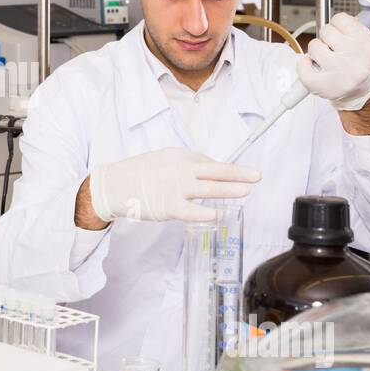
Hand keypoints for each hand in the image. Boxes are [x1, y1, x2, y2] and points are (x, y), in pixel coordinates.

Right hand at [89, 148, 259, 223]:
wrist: (112, 186)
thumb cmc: (135, 173)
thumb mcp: (160, 160)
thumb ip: (181, 165)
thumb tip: (201, 173)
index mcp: (177, 155)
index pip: (207, 162)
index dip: (223, 170)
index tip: (236, 175)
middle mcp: (179, 169)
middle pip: (215, 171)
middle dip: (239, 174)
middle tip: (257, 176)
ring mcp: (175, 188)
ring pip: (209, 189)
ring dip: (230, 190)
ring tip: (246, 192)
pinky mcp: (168, 207)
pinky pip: (192, 211)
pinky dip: (206, 213)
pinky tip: (217, 215)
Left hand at [295, 0, 369, 110]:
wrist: (361, 91)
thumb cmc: (364, 61)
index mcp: (369, 46)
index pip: (340, 19)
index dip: (338, 25)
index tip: (342, 33)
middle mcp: (356, 59)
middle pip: (326, 31)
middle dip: (327, 38)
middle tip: (334, 47)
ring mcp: (339, 74)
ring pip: (313, 47)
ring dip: (316, 51)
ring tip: (327, 59)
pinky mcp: (323, 86)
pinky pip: (302, 66)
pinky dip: (304, 65)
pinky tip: (315, 67)